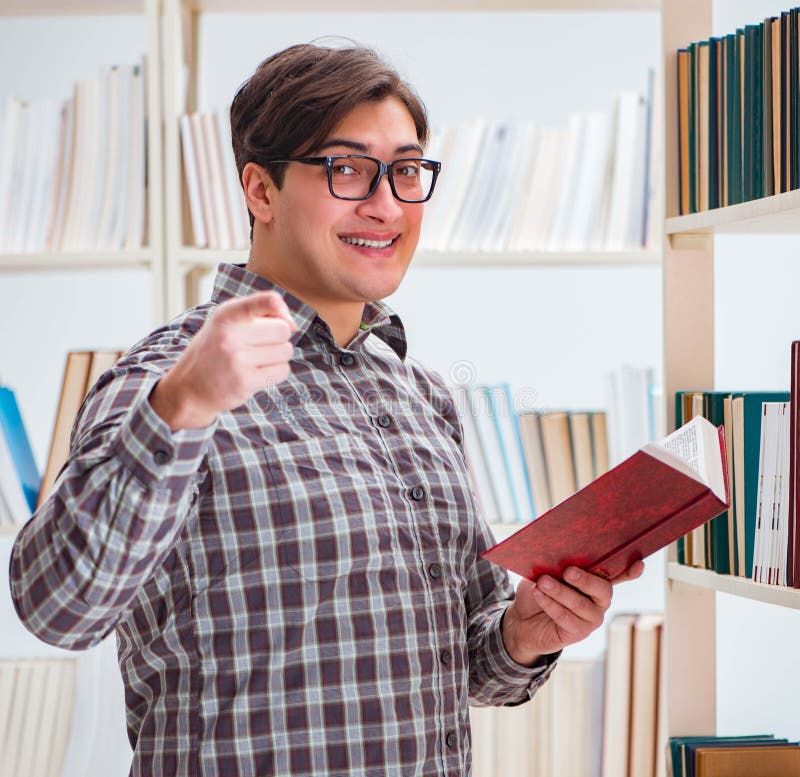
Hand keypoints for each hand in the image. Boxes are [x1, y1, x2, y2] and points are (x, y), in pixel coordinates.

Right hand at [150, 291, 297, 429]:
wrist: (189, 388)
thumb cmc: (216, 350)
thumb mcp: (227, 322)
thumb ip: (260, 313)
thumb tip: (293, 325)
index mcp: (225, 315)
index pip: (262, 301)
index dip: (276, 305)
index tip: (279, 310)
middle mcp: (230, 336)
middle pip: (283, 329)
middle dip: (279, 337)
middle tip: (260, 345)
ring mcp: (237, 360)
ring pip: (285, 351)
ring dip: (278, 357)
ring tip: (256, 360)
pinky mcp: (245, 382)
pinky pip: (282, 371)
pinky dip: (276, 372)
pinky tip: (257, 373)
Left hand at [501, 560, 644, 665]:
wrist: (522, 618)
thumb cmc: (538, 588)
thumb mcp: (545, 571)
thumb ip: (557, 564)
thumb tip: (558, 555)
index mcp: (596, 580)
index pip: (619, 575)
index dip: (630, 571)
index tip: (639, 563)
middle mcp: (599, 600)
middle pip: (603, 589)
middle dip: (586, 580)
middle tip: (568, 570)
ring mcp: (591, 618)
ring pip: (580, 604)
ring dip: (560, 591)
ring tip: (542, 582)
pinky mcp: (578, 632)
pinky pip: (566, 617)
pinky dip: (550, 603)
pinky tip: (538, 593)